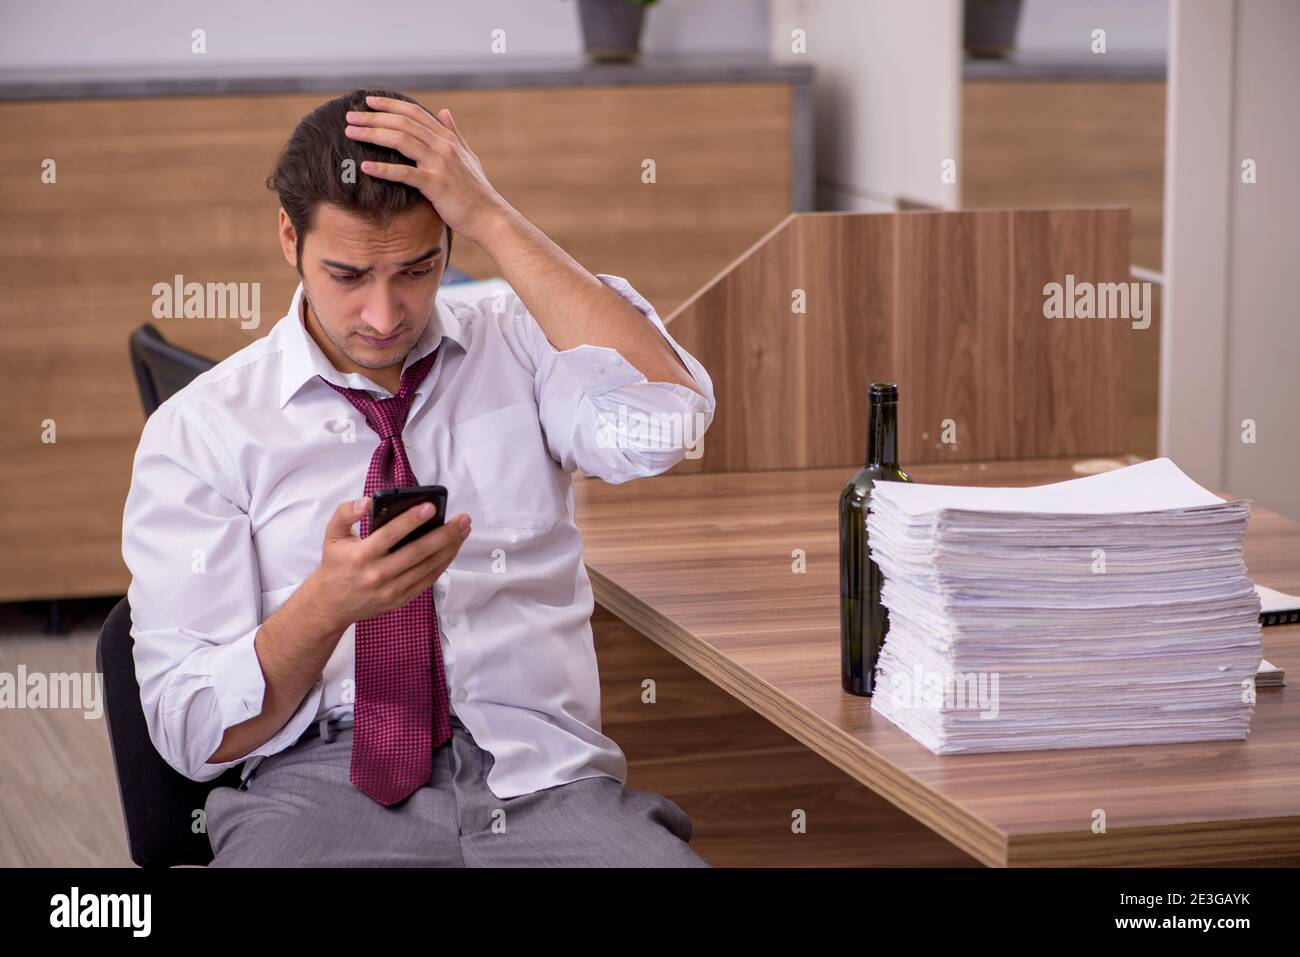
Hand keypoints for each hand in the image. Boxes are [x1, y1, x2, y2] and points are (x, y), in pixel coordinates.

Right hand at [307, 496, 470, 632]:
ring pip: (427, 567)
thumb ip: (345, 513)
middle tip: (462, 519)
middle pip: (417, 552)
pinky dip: (442, 565)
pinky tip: (452, 550)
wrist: (330, 605)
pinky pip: (427, 581)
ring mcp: (391, 590)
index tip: (430, 507)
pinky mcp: (400, 599)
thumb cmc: (335, 566)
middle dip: (444, 534)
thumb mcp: (332, 535)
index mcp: (361, 556)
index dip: (411, 520)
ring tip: (463, 531)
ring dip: (449, 548)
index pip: (390, 535)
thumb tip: (366, 501)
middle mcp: (378, 574)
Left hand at [344, 95, 512, 246]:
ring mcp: (439, 165)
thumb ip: (454, 134)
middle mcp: (443, 147)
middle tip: (350, 116)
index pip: (414, 113)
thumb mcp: (469, 157)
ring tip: (351, 133)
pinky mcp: (436, 185)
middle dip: (373, 118)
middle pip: (402, 123)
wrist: (490, 218)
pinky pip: (405, 173)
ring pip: (401, 141)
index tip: (369, 100)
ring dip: (373, 134)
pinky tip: (365, 166)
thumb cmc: (477, 192)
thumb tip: (445, 111)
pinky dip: (384, 169)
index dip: (390, 104)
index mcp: (448, 139)